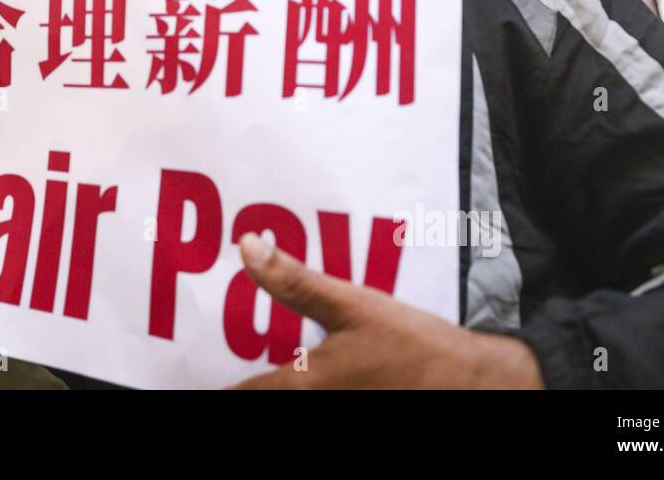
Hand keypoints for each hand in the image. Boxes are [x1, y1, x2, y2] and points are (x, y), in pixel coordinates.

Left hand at [228, 234, 543, 388]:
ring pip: (286, 403)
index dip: (213, 388)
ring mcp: (338, 416)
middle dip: (240, 387)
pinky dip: (298, 388)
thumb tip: (246, 246)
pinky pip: (318, 404)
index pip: (238, 396)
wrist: (477, 386)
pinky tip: (305, 374)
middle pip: (260, 403)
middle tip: (219, 371)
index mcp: (302, 386)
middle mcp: (317, 408)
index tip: (186, 377)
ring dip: (270, 387)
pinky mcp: (358, 412)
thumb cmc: (414, 347)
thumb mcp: (353, 305)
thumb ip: (295, 281)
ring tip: (254, 372)